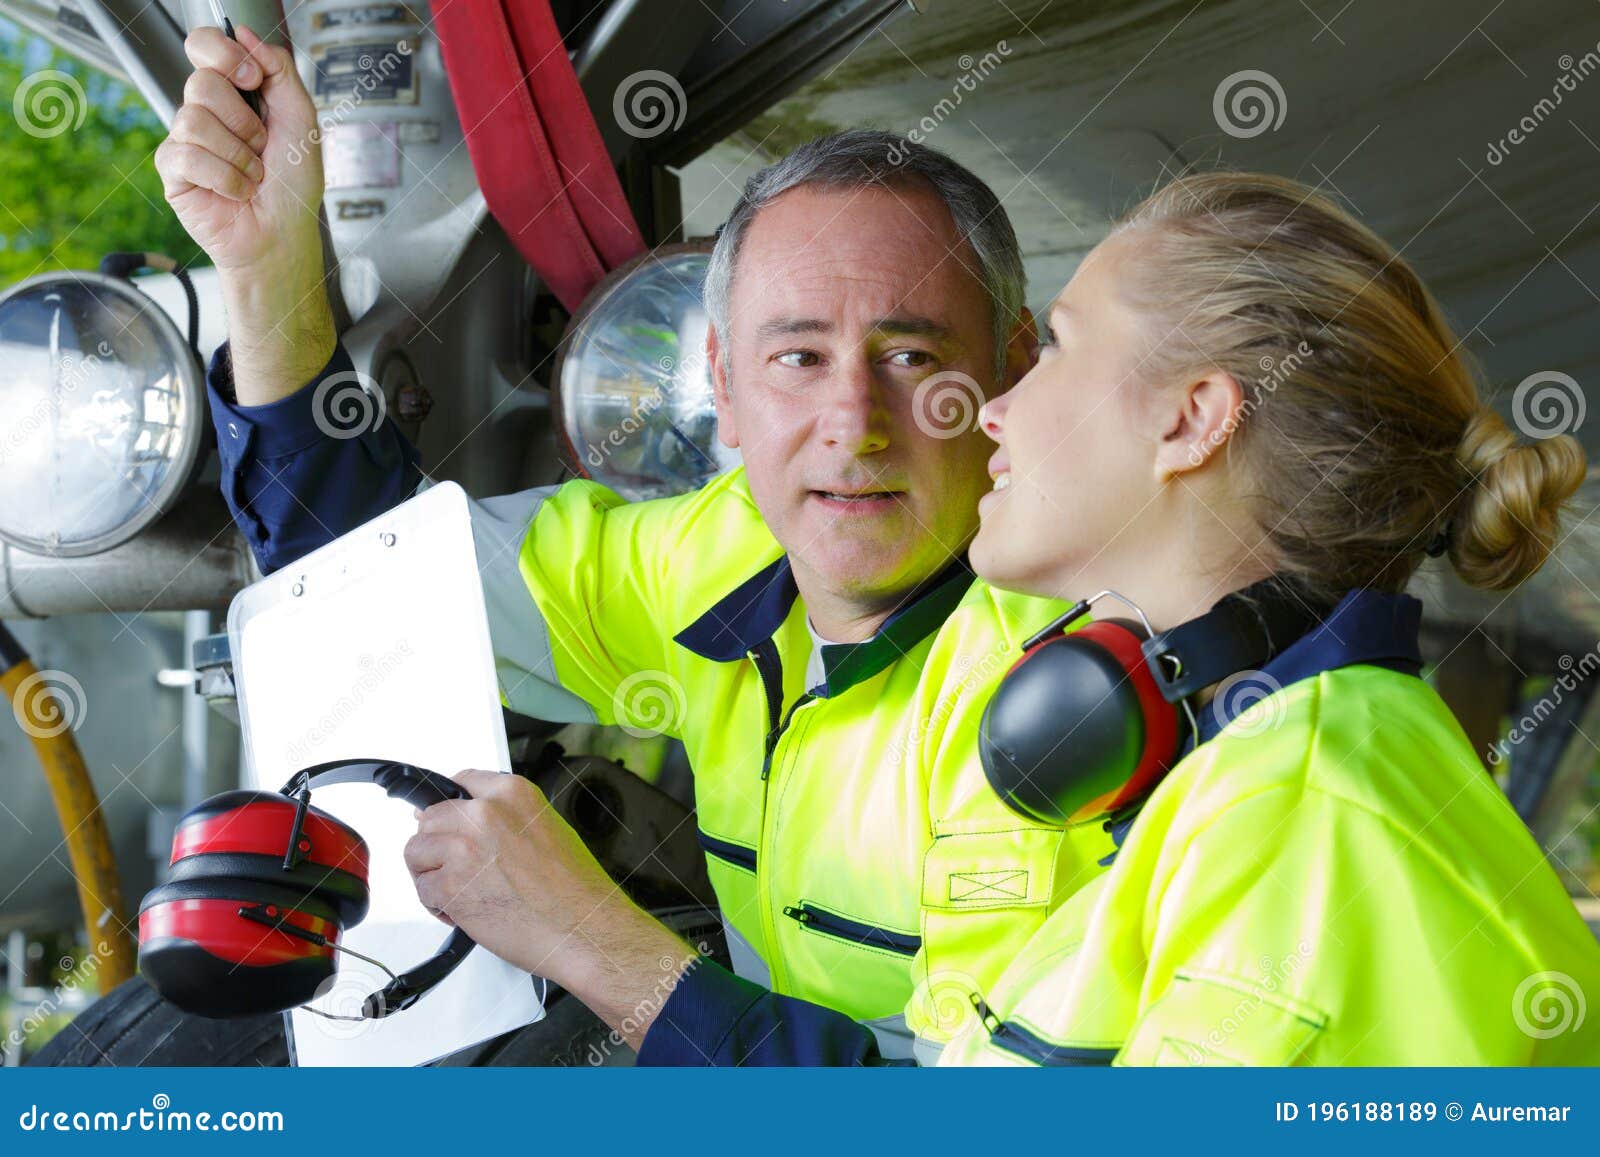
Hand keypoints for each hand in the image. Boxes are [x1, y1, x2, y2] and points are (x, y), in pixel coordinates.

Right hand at [156, 24, 322, 273]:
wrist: (284, 235)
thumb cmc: (293, 186)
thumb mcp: (301, 120)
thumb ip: (280, 70)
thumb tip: (244, 33)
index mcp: (234, 94)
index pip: (205, 46)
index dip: (223, 53)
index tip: (251, 78)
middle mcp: (206, 112)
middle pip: (201, 82)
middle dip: (243, 119)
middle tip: (261, 146)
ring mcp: (186, 140)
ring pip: (193, 119)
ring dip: (238, 154)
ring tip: (252, 174)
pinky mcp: (173, 171)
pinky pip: (187, 155)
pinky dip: (225, 177)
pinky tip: (237, 191)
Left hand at [403, 772, 696, 1046]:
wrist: (583, 929)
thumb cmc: (575, 889)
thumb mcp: (548, 828)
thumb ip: (506, 818)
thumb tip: (471, 821)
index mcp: (512, 793)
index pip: (459, 782)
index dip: (452, 808)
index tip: (449, 821)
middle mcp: (484, 814)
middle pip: (430, 818)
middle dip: (438, 844)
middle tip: (458, 867)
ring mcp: (463, 848)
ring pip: (416, 852)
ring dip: (431, 873)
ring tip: (462, 891)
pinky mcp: (450, 885)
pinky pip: (422, 889)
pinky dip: (436, 904)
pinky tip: (465, 910)